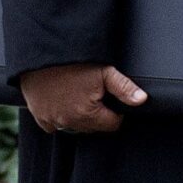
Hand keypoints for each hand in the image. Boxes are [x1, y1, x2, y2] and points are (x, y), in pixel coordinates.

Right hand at [21, 61, 148, 133]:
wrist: (42, 55)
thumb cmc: (71, 61)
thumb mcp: (103, 70)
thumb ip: (124, 87)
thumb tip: (141, 99)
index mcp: (88, 114)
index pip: (112, 124)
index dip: (115, 111)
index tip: (108, 98)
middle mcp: (70, 122)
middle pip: (94, 127)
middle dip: (97, 113)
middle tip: (91, 92)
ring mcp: (53, 121)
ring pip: (75, 126)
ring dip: (78, 116)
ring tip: (76, 94)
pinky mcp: (40, 117)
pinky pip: (54, 124)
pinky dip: (59, 116)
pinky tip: (61, 100)